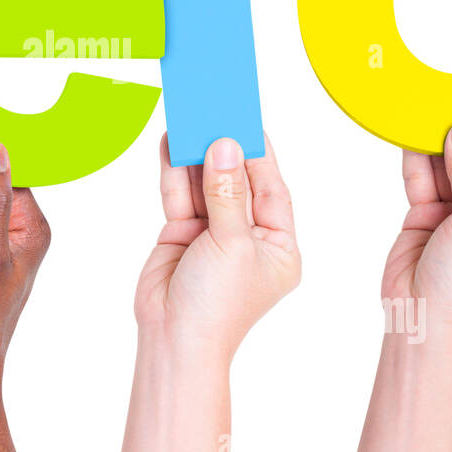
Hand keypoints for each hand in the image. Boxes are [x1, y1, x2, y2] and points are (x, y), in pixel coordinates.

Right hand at [135, 132, 299, 360]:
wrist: (173, 342)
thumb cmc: (217, 307)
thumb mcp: (231, 244)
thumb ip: (227, 193)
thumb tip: (226, 146)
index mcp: (278, 246)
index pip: (273, 189)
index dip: (259, 155)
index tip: (247, 120)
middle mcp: (247, 237)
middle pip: (237, 181)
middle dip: (225, 149)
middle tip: (217, 109)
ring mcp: (213, 235)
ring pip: (206, 184)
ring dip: (197, 154)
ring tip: (191, 116)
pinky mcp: (182, 234)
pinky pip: (181, 195)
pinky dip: (175, 170)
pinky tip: (172, 141)